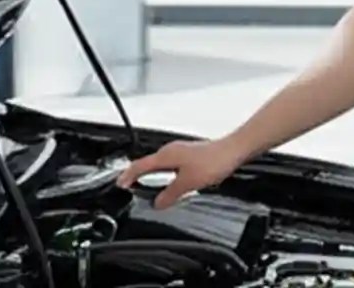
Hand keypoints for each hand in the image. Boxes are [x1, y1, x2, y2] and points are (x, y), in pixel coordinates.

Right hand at [116, 136, 247, 208]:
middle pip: (147, 163)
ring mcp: (181, 151)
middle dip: (136, 174)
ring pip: (159, 163)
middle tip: (127, 185)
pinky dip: (162, 173)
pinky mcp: (190, 154)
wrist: (234, 151)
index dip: (127, 176)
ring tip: (144, 184)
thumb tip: (158, 203)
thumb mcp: (188, 183)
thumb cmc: (213, 161)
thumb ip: (170, 194)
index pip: (139, 166)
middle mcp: (171, 150)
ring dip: (149, 174)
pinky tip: (169, 180)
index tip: (119, 184)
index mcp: (166, 156)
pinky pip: (169, 164)